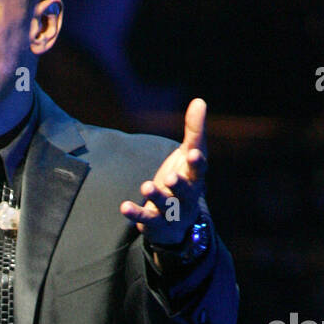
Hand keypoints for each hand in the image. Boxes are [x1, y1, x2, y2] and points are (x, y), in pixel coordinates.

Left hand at [119, 97, 207, 247]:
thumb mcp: (188, 155)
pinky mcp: (155, 223)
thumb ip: (194, 131)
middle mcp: (187, 198)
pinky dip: (135, 213)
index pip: (199, 170)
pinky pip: (146, 219)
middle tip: (170, 177)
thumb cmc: (184, 179)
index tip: (192, 152)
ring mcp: (171, 213)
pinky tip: (124, 206)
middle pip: (186, 192)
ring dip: (157, 197)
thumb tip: (199, 100)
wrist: (177, 221)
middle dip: (179, 185)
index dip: (197, 162)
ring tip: (146, 186)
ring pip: (166, 207)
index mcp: (196, 178)